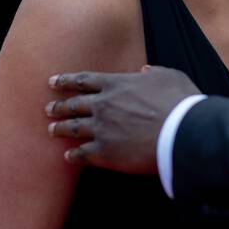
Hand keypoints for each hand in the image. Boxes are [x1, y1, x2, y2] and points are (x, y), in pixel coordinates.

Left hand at [45, 66, 198, 173]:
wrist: (180, 132)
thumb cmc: (178, 102)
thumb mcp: (169, 76)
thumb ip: (153, 72)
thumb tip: (144, 70)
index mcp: (116, 84)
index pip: (84, 80)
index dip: (66, 80)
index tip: (53, 82)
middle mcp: (103, 105)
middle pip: (73, 104)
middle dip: (58, 106)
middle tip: (48, 109)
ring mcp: (101, 129)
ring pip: (72, 128)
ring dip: (60, 128)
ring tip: (51, 130)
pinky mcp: (105, 153)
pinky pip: (81, 154)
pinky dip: (73, 155)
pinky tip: (68, 157)